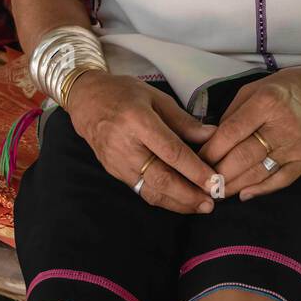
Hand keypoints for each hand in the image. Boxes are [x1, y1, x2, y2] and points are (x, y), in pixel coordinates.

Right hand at [65, 71, 221, 213]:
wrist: (87, 101)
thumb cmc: (124, 93)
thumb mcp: (156, 97)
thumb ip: (183, 120)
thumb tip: (212, 136)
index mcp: (138, 120)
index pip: (171, 151)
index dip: (194, 169)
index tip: (214, 180)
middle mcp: (126, 145)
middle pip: (161, 178)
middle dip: (188, 194)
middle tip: (211, 203)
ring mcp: (117, 163)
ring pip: (151, 191)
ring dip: (177, 203)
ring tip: (200, 206)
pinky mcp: (114, 172)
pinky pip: (141, 190)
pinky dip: (163, 198)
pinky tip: (180, 201)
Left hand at [195, 62, 300, 200]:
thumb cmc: (291, 86)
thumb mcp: (259, 86)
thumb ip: (235, 111)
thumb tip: (213, 137)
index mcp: (266, 102)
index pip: (231, 132)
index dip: (210, 150)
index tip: (195, 159)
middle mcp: (281, 126)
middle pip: (242, 157)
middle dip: (218, 172)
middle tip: (201, 181)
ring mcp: (295, 147)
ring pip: (257, 173)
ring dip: (233, 185)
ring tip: (216, 190)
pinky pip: (280, 181)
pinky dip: (260, 190)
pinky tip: (243, 194)